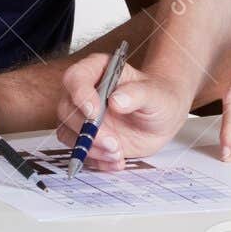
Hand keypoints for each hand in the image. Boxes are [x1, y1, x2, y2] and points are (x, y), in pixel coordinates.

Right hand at [53, 54, 190, 171]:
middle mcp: (86, 92)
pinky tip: (116, 161)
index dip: (80, 95)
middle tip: (113, 143)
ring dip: (90, 148)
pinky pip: (80, 151)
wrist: (163, 118)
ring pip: (68, 132)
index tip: (94, 113)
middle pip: (68, 109)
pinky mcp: (87, 137)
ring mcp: (83, 116)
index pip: (76, 78)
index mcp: (98, 70)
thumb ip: (137, 94)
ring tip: (117, 154)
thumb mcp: (154, 93)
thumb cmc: (158, 98)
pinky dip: (96, 160)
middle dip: (87, 130)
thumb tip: (117, 100)